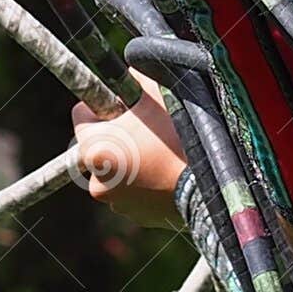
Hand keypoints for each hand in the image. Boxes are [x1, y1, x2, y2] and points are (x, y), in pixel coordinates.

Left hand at [72, 76, 187, 228]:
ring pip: (118, 171)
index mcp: (92, 148)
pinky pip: (134, 191)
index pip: (81, 115)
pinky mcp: (137, 216)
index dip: (102, 105)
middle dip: (118, 137)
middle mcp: (96, 180)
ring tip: (162, 152)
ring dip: (131, 161)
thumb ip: (134, 79)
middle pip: (99, 146)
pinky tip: (168, 172)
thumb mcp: (157, 95)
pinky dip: (145, 182)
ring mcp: (117, 203)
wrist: (211, 185)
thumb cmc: (180, 136)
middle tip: (147, 129)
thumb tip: (127, 75)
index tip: (122, 104)